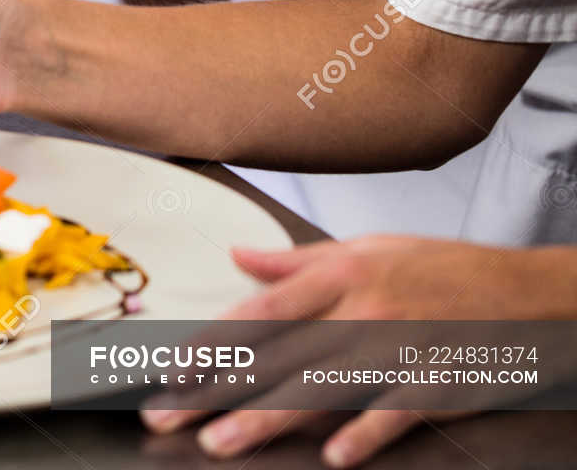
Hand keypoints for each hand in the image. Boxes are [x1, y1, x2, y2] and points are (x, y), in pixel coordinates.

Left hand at [143, 238, 576, 465]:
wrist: (529, 292)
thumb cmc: (443, 270)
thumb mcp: (369, 248)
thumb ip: (298, 263)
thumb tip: (238, 257)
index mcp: (340, 274)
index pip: (261, 311)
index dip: (212, 341)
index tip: (172, 368)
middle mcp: (362, 309)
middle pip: (277, 355)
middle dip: (217, 388)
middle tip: (168, 414)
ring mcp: (401, 348)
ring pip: (322, 387)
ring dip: (267, 418)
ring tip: (219, 441)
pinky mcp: (439, 382)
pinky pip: (394, 411)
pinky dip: (365, 433)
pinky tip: (333, 456)